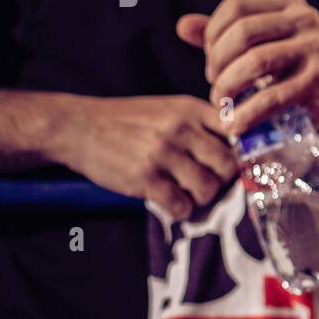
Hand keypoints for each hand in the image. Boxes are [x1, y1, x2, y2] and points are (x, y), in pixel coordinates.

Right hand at [54, 94, 234, 220]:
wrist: (77, 127)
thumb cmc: (127, 121)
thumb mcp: (167, 108)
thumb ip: (199, 123)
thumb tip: (236, 147)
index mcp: (189, 109)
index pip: (235, 130)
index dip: (241, 151)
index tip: (236, 163)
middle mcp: (180, 129)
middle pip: (227, 164)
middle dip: (223, 180)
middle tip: (210, 183)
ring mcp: (162, 154)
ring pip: (207, 188)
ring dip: (202, 198)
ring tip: (188, 194)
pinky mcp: (145, 179)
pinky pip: (180, 205)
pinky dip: (181, 210)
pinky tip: (172, 203)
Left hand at [176, 0, 318, 134]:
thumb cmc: (304, 67)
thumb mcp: (270, 42)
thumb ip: (227, 33)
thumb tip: (182, 26)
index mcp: (288, 4)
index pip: (237, 6)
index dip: (214, 32)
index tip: (211, 60)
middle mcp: (303, 20)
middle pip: (242, 32)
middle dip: (218, 62)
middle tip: (215, 85)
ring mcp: (314, 50)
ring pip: (254, 63)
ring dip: (228, 87)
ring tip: (221, 104)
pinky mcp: (318, 83)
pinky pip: (272, 98)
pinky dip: (247, 114)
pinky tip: (235, 125)